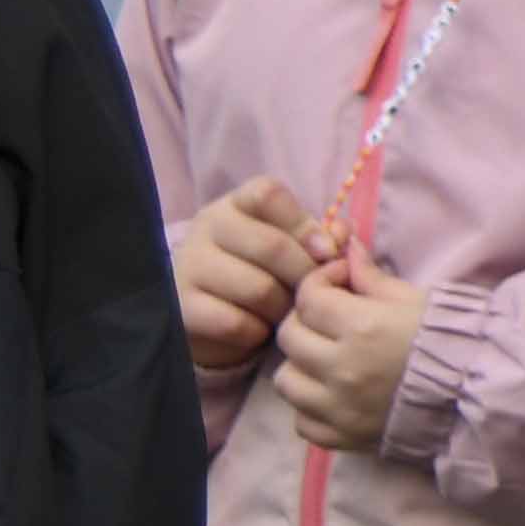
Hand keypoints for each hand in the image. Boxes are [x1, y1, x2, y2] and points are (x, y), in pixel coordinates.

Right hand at [173, 175, 309, 379]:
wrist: (208, 314)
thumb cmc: (260, 269)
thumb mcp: (288, 243)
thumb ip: (318, 234)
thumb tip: (342, 235)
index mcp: (235, 204)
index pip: (269, 194)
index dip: (304, 223)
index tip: (327, 251)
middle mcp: (206, 229)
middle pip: (272, 246)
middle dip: (304, 273)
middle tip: (314, 290)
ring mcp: (189, 267)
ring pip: (259, 288)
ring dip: (284, 306)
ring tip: (287, 310)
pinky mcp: (182, 308)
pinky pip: (236, 322)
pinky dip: (258, 330)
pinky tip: (260, 328)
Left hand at [272, 241, 429, 452]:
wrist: (474, 393)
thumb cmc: (448, 337)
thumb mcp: (413, 298)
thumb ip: (371, 276)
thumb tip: (345, 248)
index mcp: (361, 326)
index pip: (310, 297)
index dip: (321, 281)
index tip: (341, 280)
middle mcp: (339, 368)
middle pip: (289, 335)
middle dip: (306, 318)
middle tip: (330, 317)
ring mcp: (335, 407)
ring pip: (285, 380)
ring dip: (302, 365)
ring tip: (327, 359)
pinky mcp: (339, 436)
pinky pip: (301, 420)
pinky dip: (311, 406)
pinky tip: (334, 394)